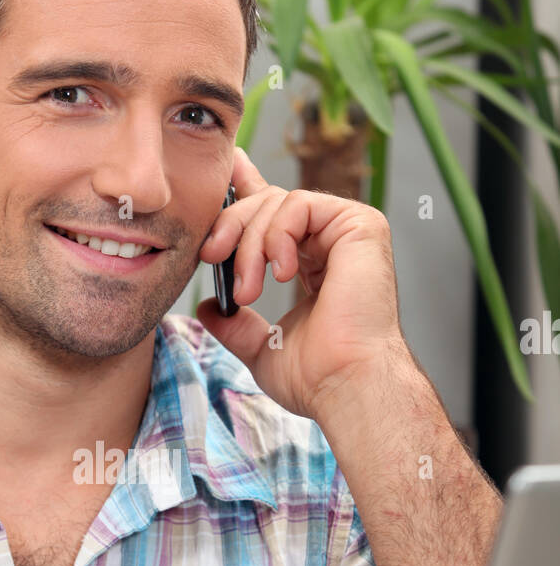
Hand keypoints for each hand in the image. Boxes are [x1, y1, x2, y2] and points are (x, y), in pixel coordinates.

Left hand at [196, 146, 411, 422]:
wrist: (344, 385)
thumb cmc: (317, 377)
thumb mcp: (261, 347)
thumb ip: (234, 325)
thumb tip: (206, 308)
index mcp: (312, 263)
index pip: (275, 214)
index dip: (244, 190)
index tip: (219, 180)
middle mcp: (331, 243)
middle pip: (267, 202)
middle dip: (231, 226)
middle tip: (211, 257)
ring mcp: (347, 231)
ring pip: (278, 202)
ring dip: (249, 244)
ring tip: (249, 291)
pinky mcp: (360, 224)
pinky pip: (299, 204)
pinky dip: (277, 235)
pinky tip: (281, 273)